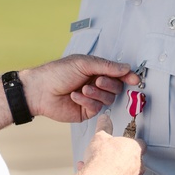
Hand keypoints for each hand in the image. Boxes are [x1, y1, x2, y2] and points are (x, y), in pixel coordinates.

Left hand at [21, 55, 140, 122]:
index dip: (128, 76)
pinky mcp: (86, 111)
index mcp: (95, 70)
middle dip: (109, 84)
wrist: (40, 90)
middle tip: (97, 81)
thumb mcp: (83, 63)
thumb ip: (107, 66)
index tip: (135, 79)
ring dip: (96, 93)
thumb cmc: (57, 72)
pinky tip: (75, 96)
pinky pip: (96, 107)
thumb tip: (126, 67)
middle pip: (116, 87)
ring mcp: (91, 98)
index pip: (117, 73)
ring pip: (108, 98)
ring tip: (83, 88)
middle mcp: (95, 84)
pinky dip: (87, 101)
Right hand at [76, 114, 144, 174]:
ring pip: (125, 172)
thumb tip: (104, 119)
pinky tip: (94, 174)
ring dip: (113, 168)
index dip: (131, 141)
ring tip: (96, 165)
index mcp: (135, 149)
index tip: (124, 140)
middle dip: (121, 156)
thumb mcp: (99, 137)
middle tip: (108, 153)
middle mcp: (137, 165)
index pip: (140, 143)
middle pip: (133, 158)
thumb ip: (104, 126)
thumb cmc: (101, 161)